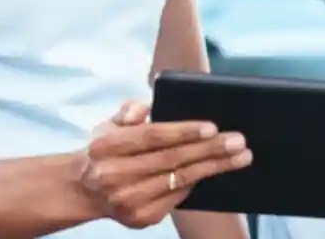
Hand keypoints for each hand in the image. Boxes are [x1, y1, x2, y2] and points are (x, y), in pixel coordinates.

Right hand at [78, 100, 252, 229]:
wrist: (85, 189)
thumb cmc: (106, 150)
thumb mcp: (108, 124)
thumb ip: (128, 110)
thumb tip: (146, 107)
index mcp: (106, 146)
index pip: (152, 137)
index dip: (183, 132)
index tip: (212, 128)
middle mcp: (115, 175)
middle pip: (172, 159)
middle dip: (210, 150)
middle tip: (238, 141)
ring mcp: (128, 200)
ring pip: (179, 180)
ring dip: (213, 168)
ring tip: (240, 157)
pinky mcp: (140, 218)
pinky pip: (177, 198)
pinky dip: (197, 183)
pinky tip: (215, 171)